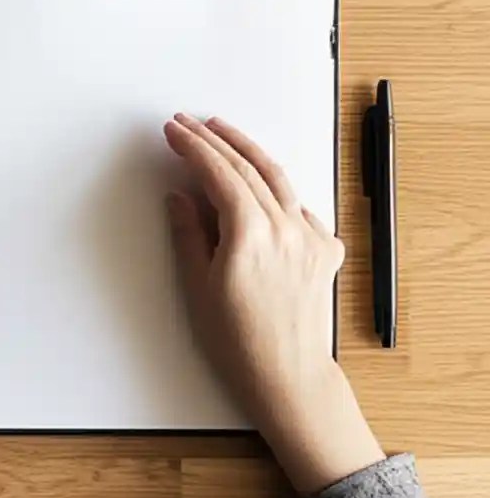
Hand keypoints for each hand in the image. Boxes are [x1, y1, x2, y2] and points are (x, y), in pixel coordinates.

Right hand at [164, 113, 384, 494]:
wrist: (287, 374)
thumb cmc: (239, 341)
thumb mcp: (198, 285)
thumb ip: (190, 233)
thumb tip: (181, 198)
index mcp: (250, 234)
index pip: (218, 173)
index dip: (193, 146)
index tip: (174, 130)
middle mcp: (285, 227)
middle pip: (247, 167)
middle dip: (214, 140)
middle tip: (188, 123)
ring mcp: (309, 236)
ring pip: (278, 178)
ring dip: (248, 149)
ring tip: (224, 131)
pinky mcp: (323, 249)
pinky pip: (299, 205)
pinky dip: (276, 186)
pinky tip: (262, 183)